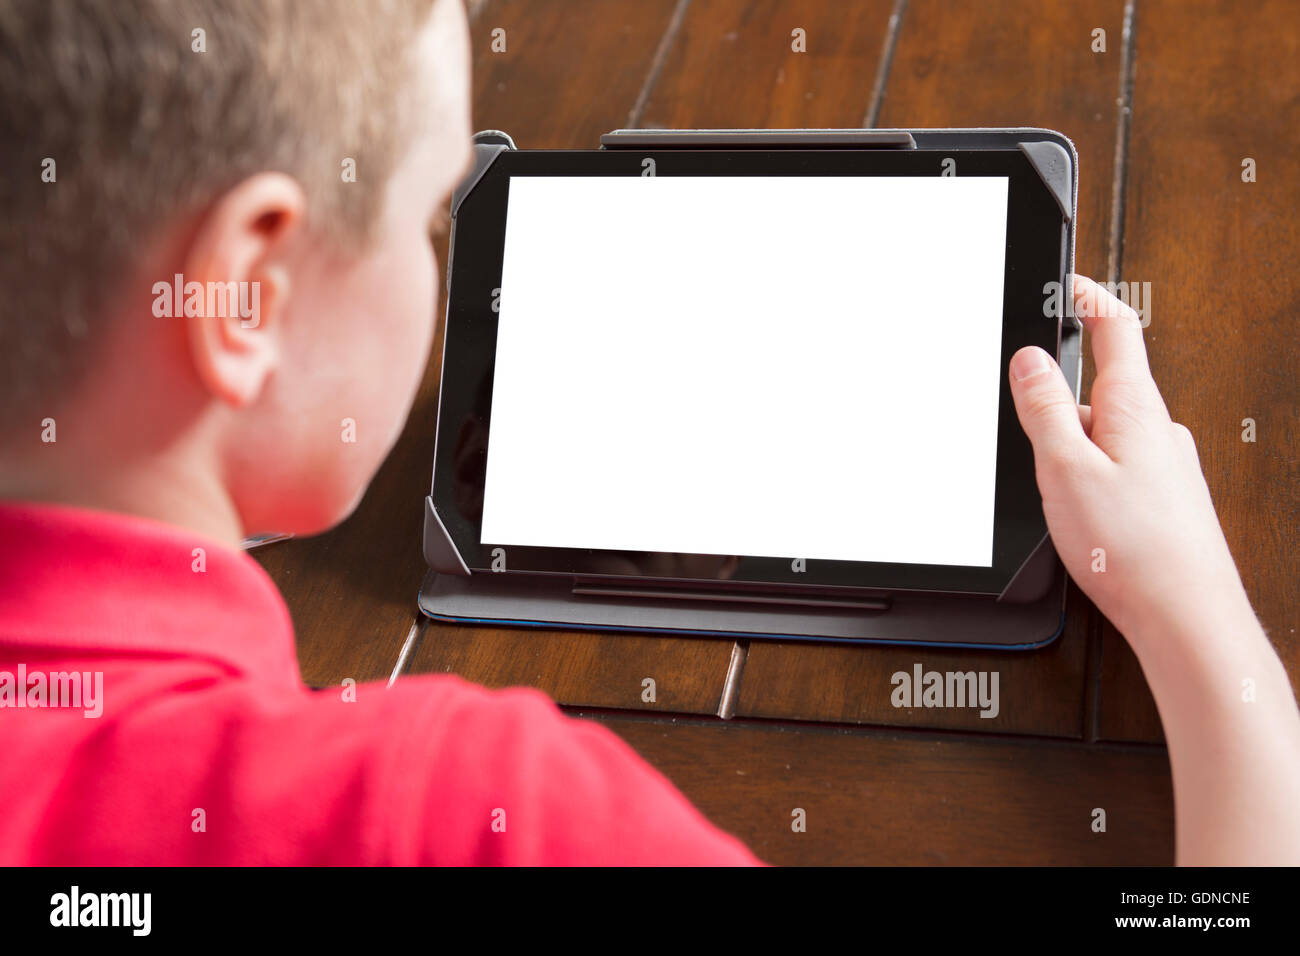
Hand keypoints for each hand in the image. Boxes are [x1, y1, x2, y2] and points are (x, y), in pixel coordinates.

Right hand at [1008, 275, 1255, 647]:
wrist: (1186, 615)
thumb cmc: (1132, 548)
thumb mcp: (1065, 469)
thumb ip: (1045, 410)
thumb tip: (1030, 359)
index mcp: (1135, 406)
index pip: (1114, 328)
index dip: (1087, 297)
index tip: (1066, 281)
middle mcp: (1157, 428)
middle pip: (1101, 386)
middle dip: (1058, 400)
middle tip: (1026, 429)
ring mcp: (1164, 464)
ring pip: (1103, 435)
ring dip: (1070, 449)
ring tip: (1053, 495)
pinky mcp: (1163, 498)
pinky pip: (1115, 468)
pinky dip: (1087, 477)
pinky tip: (1077, 517)